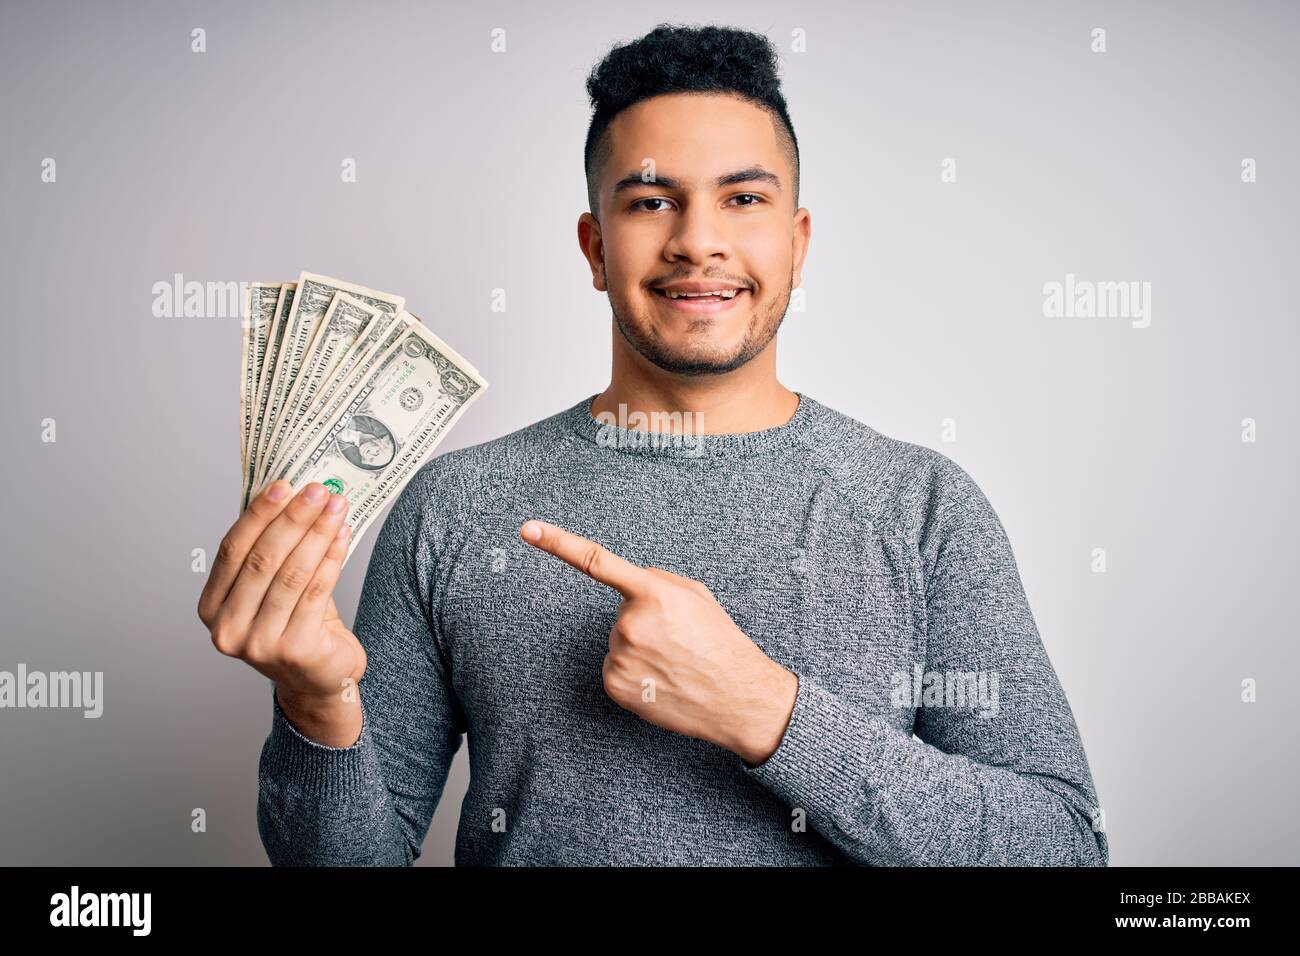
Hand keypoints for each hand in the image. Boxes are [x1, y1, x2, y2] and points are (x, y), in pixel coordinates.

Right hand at [198, 480, 365, 742]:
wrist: (319, 678)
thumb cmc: (295, 624)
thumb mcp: (272, 587)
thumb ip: (270, 549)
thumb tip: (290, 494)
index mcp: (212, 607)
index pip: (232, 550)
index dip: (258, 515)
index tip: (283, 485)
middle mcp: (227, 629)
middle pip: (262, 560)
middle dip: (293, 519)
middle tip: (318, 490)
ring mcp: (258, 644)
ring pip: (291, 574)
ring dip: (317, 534)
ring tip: (336, 506)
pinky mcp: (294, 650)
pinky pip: (316, 592)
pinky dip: (331, 558)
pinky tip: (342, 536)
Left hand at [519, 519, 797, 765]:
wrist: (738, 697)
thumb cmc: (719, 642)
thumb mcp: (696, 595)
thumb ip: (655, 581)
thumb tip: (627, 584)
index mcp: (652, 592)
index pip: (596, 560)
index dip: (558, 542)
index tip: (529, 529)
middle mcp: (629, 622)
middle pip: (621, 614)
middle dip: (644, 623)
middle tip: (678, 641)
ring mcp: (619, 655)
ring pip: (618, 643)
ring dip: (640, 650)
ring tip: (674, 663)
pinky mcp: (614, 684)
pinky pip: (615, 668)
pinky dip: (634, 673)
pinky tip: (661, 680)